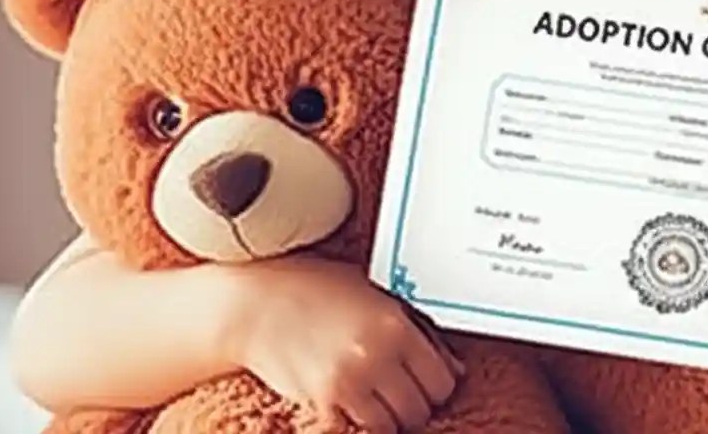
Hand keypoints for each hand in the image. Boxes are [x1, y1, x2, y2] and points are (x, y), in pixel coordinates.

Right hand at [223, 254, 464, 432]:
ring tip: (375, 400)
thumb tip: (454, 367)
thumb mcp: (373, 292)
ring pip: (392, 426)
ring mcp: (349, 381)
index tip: (426, 383)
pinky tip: (351, 404)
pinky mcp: (322, 401)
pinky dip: (358, 423)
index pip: (443, 381)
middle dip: (415, 406)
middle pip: (421, 409)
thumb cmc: (313, 288)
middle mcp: (377, 354)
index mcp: (396, 324)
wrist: (253, 304)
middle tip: (400, 394)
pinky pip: (357, 429)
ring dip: (388, 418)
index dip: (437, 386)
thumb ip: (416, 327)